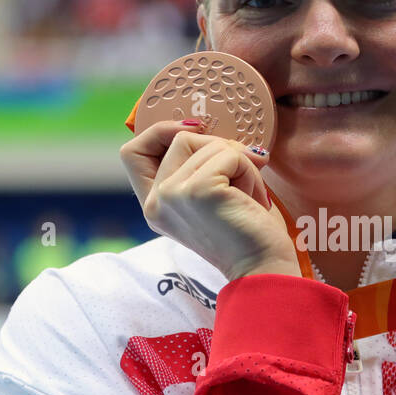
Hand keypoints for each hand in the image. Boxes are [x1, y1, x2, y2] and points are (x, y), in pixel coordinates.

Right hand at [121, 120, 301, 281]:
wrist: (264, 268)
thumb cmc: (246, 233)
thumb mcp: (209, 195)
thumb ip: (196, 167)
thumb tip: (200, 126)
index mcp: (154, 205)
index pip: (131, 152)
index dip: (160, 132)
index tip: (195, 132)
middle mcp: (155, 202)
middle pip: (178, 138)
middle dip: (217, 146)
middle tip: (243, 170)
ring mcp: (172, 195)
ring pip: (207, 144)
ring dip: (239, 162)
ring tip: (249, 195)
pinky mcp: (198, 191)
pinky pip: (228, 155)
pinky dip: (249, 171)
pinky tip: (254, 200)